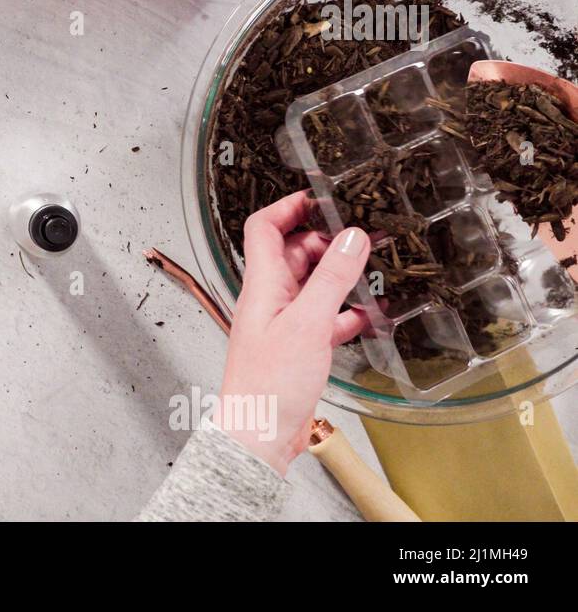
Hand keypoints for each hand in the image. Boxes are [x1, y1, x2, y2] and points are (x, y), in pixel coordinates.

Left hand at [220, 191, 370, 475]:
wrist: (259, 437)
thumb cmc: (269, 384)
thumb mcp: (308, 324)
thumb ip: (331, 279)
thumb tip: (352, 236)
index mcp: (262, 285)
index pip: (263, 228)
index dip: (288, 206)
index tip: (320, 196)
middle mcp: (269, 300)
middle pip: (293, 253)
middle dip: (325, 240)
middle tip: (363, 235)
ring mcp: (282, 324)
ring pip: (311, 286)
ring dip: (339, 276)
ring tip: (373, 268)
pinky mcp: (297, 349)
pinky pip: (322, 319)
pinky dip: (344, 313)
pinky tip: (369, 315)